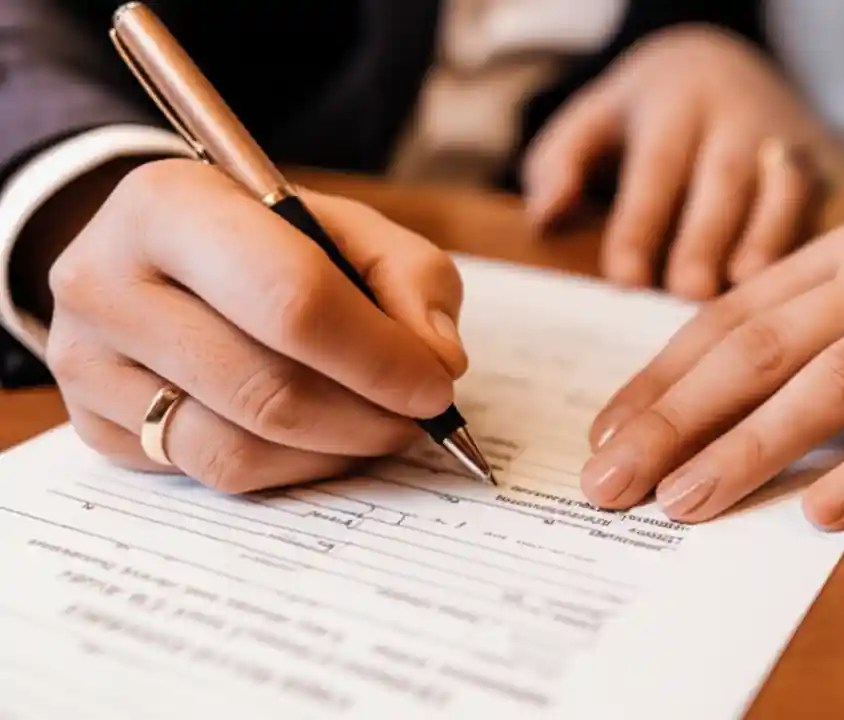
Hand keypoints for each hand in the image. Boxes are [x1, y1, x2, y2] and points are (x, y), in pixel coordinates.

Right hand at [47, 159, 467, 492]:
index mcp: (169, 205)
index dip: (378, 356)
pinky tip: (321, 440)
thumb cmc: (266, 238)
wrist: (159, 255)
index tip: (435, 385)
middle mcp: (105, 281)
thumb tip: (437, 360)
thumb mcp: (345, 226)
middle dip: (367, 415)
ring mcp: (86, 361)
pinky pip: (210, 473)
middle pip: (265, 387)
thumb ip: (410, 277)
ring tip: (379, 427)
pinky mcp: (92, 425)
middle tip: (420, 418)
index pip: (292, 299)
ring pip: (236, 448)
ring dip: (333, 451)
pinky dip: (289, 469)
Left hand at [524, 25, 840, 298]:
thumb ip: (559, 164)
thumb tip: (546, 216)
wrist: (722, 66)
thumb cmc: (643, 117)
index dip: (641, 222)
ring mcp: (785, 141)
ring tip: (746, 293)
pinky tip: (792, 299)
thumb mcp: (591, 121)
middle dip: (707, 236)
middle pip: (723, 177)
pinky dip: (802, 249)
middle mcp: (737, 117)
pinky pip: (816, 210)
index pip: (656, 164)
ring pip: (783, 190)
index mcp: (676, 102)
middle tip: (689, 293)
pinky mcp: (816, 170)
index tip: (624, 279)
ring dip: (767, 242)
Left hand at [579, 180, 843, 528]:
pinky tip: (826, 511)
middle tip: (610, 482)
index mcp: (839, 253)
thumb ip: (806, 311)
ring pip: (835, 382)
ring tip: (687, 502)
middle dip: (672, 420)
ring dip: (751, 445)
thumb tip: (714, 381)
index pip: (726, 317)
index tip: (604, 434)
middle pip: (758, 350)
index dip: (658, 378)